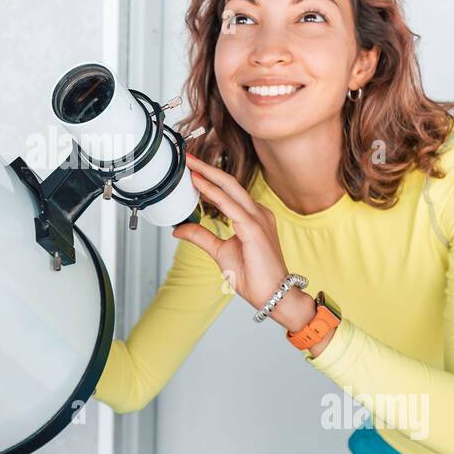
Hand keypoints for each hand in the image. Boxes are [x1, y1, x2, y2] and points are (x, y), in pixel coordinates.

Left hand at [173, 153, 314, 328]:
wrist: (274, 296)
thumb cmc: (255, 276)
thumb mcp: (220, 252)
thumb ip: (201, 237)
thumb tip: (180, 229)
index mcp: (252, 217)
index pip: (228, 191)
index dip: (209, 178)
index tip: (191, 169)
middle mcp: (258, 213)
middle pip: (230, 183)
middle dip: (207, 168)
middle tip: (187, 157)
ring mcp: (258, 219)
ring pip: (230, 189)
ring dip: (208, 175)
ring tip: (190, 166)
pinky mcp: (255, 229)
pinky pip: (230, 206)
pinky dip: (213, 194)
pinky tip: (200, 185)